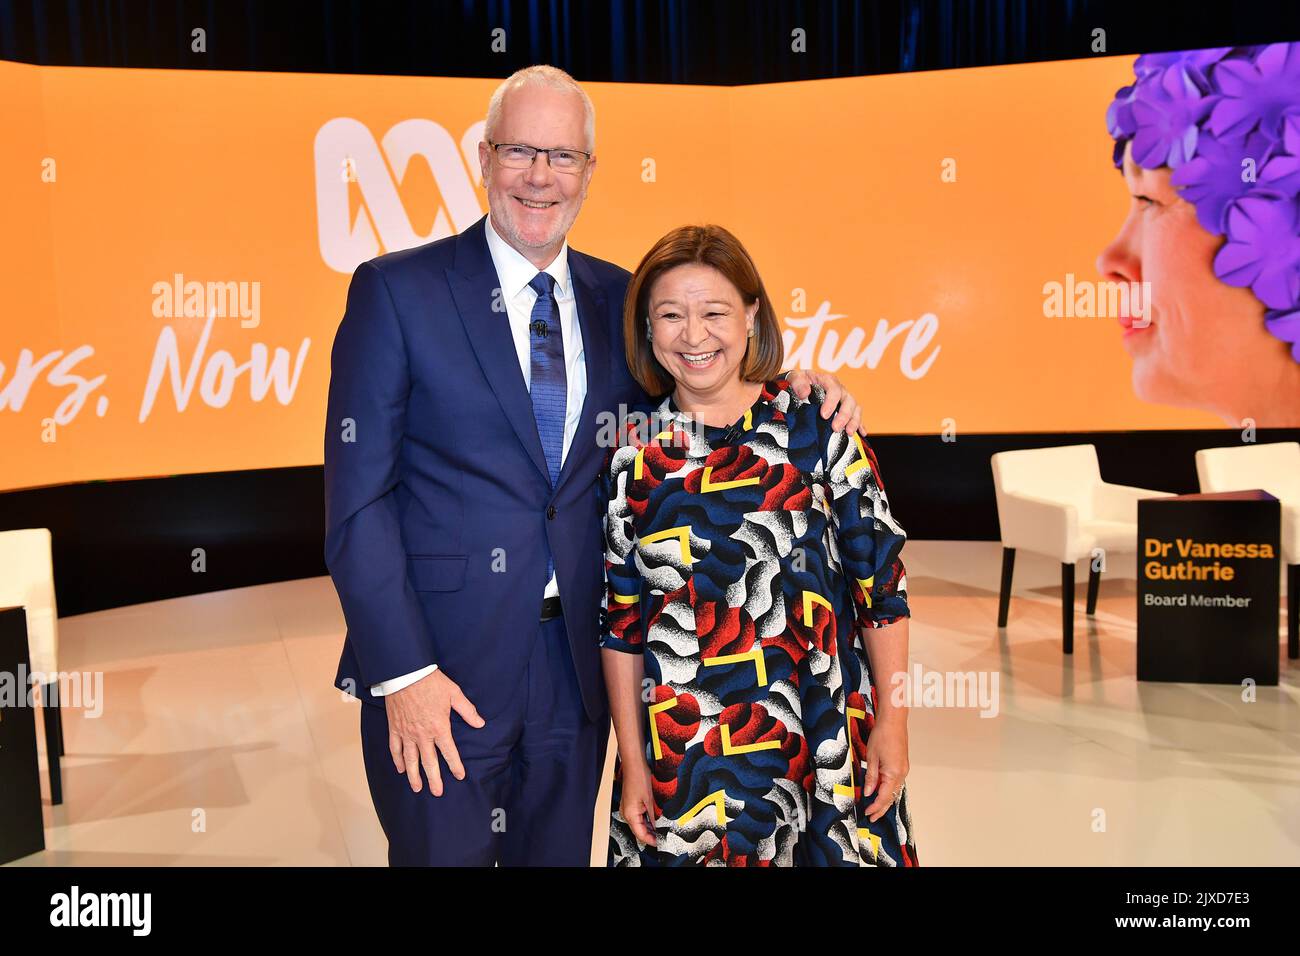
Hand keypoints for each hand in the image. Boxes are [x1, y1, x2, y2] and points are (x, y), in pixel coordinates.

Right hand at [385, 669, 484, 794]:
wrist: (406, 673)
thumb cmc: (431, 682)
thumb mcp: (454, 694)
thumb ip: (467, 711)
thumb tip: (480, 724)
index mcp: (439, 727)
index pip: (449, 752)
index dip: (455, 765)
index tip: (459, 776)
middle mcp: (422, 735)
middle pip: (429, 762)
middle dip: (434, 779)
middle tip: (437, 792)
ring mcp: (406, 733)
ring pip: (410, 759)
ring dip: (414, 775)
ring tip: (417, 788)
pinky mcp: (395, 728)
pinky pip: (395, 748)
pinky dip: (397, 760)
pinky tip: (400, 769)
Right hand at [619, 760, 657, 846]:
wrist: (634, 764)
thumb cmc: (640, 778)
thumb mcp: (650, 800)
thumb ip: (654, 817)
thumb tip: (659, 829)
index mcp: (629, 814)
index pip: (641, 834)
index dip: (651, 840)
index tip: (662, 843)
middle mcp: (626, 813)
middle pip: (639, 830)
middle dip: (651, 834)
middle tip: (665, 837)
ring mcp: (628, 808)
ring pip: (640, 823)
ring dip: (650, 826)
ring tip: (663, 829)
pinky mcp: (631, 803)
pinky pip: (639, 815)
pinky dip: (648, 819)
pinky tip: (657, 818)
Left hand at [784, 369, 862, 435]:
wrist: (799, 386)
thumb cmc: (797, 382)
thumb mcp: (793, 377)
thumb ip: (797, 382)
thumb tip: (805, 393)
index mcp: (827, 380)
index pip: (834, 389)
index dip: (831, 402)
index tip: (824, 415)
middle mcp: (839, 389)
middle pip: (848, 400)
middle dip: (844, 415)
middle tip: (836, 428)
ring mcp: (844, 399)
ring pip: (855, 408)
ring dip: (854, 421)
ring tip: (849, 433)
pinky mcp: (846, 409)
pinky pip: (857, 416)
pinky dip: (860, 425)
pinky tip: (862, 434)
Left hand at [862, 713, 909, 822]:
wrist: (893, 721)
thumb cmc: (882, 735)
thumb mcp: (871, 757)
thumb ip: (871, 777)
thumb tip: (869, 793)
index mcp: (893, 774)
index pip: (883, 797)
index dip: (875, 807)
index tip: (867, 813)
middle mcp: (901, 774)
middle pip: (891, 796)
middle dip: (881, 808)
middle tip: (872, 818)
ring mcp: (903, 769)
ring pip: (894, 790)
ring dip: (885, 799)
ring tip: (875, 808)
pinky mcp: (902, 764)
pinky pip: (895, 782)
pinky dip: (888, 789)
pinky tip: (881, 791)